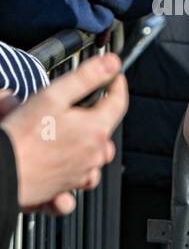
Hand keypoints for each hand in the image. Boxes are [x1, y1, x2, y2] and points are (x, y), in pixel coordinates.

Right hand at [1, 52, 126, 214]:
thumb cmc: (21, 138)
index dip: (116, 84)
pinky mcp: (70, 185)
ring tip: (61, 131)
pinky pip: (83, 174)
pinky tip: (62, 155)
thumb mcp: (52, 97)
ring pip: (95, 151)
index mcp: (96, 130)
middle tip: (70, 105)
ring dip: (86, 140)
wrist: (2, 174)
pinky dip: (78, 164)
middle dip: (93, 113)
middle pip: (105, 127)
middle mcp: (96, 153)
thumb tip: (112, 63)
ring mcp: (84, 172)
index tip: (112, 74)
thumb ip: (85, 78)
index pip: (118, 102)